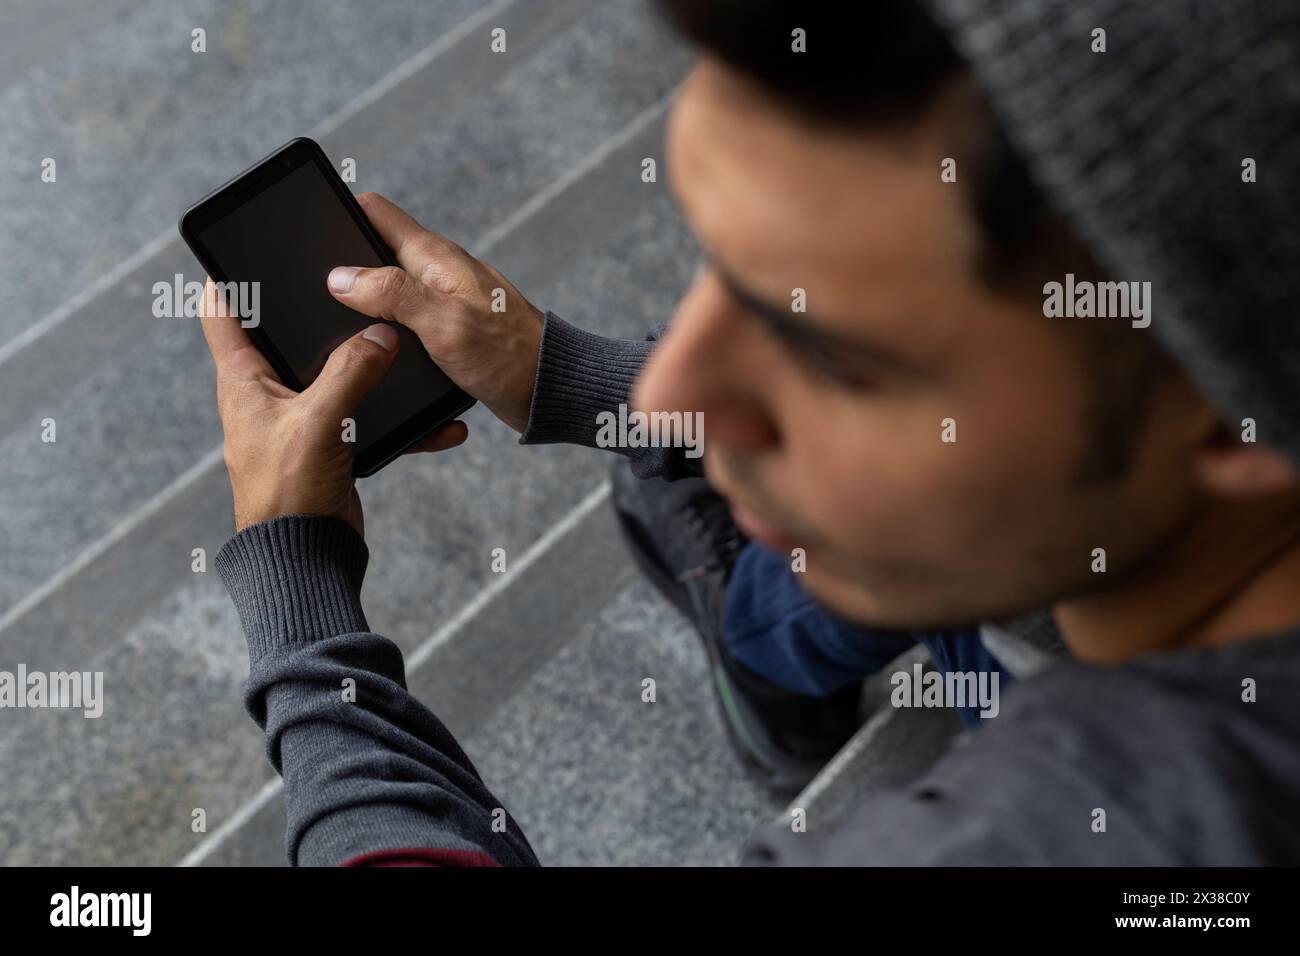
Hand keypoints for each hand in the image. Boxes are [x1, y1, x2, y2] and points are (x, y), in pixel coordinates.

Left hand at [200, 279, 467, 535]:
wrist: (305, 557)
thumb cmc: (289, 490)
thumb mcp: (320, 420)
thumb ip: (351, 371)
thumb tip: (381, 334)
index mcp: (242, 381)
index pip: (222, 311)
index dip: (232, 275)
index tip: (256, 247)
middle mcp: (266, 395)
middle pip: (289, 337)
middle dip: (322, 313)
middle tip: (355, 284)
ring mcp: (298, 421)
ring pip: (336, 374)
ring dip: (369, 365)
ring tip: (405, 344)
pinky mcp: (329, 446)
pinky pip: (364, 416)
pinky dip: (394, 416)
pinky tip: (432, 422)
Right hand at [325, 192, 544, 432]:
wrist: (550, 391)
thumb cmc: (509, 356)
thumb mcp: (444, 322)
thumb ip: (394, 294)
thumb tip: (341, 277)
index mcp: (436, 259)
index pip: (377, 213)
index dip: (340, 211)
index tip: (309, 224)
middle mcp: (437, 274)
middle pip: (376, 253)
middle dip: (342, 264)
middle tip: (306, 288)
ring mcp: (443, 303)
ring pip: (388, 291)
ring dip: (363, 302)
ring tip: (329, 322)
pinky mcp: (449, 333)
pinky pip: (405, 322)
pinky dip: (386, 329)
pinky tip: (372, 350)